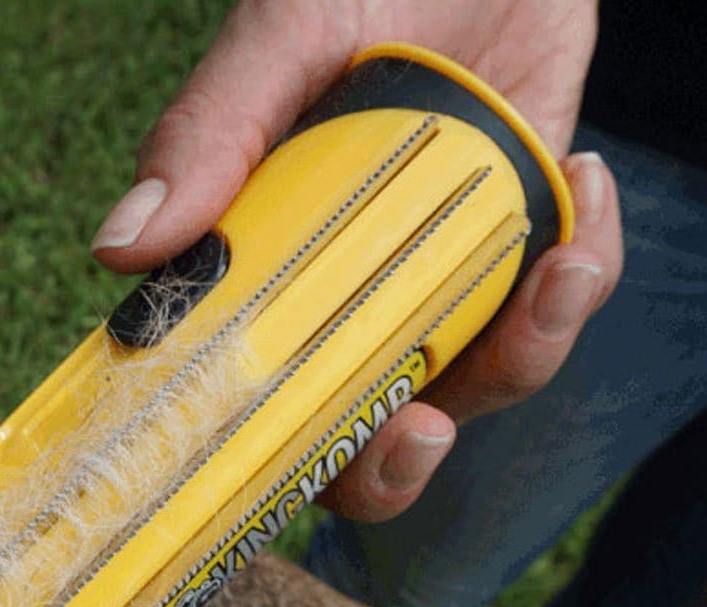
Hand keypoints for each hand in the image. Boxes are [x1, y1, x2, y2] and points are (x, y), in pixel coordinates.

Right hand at [91, 0, 622, 522]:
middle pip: (362, 442)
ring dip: (528, 352)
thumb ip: (211, 136)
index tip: (309, 456)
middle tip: (421, 426)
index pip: (258, 404)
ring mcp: (434, 286)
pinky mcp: (515, 256)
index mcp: (270, 274)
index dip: (273, 457)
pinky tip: (587, 184)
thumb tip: (119, 248)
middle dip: (398, 461)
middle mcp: (349, 301)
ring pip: (473, 389)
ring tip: (557, 262)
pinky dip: (585, 273)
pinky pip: (556, 309)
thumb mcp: (284, 43)